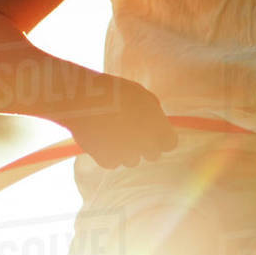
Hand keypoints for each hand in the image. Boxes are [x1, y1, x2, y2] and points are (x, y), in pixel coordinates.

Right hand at [59, 76, 178, 169]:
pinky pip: (113, 162)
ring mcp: (128, 156)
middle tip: (130, 131)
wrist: (85, 100)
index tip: (153, 132)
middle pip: (152, 154)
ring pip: (132, 160)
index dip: (161, 138)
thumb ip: (154, 112)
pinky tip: (100, 138)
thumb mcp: (142, 95)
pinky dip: (107, 154)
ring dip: (125, 150)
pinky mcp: (109, 162)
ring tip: (111, 131)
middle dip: (145, 145)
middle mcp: (147, 146)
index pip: (170, 144)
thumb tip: (158, 123)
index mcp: (159, 129)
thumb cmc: (115, 93)